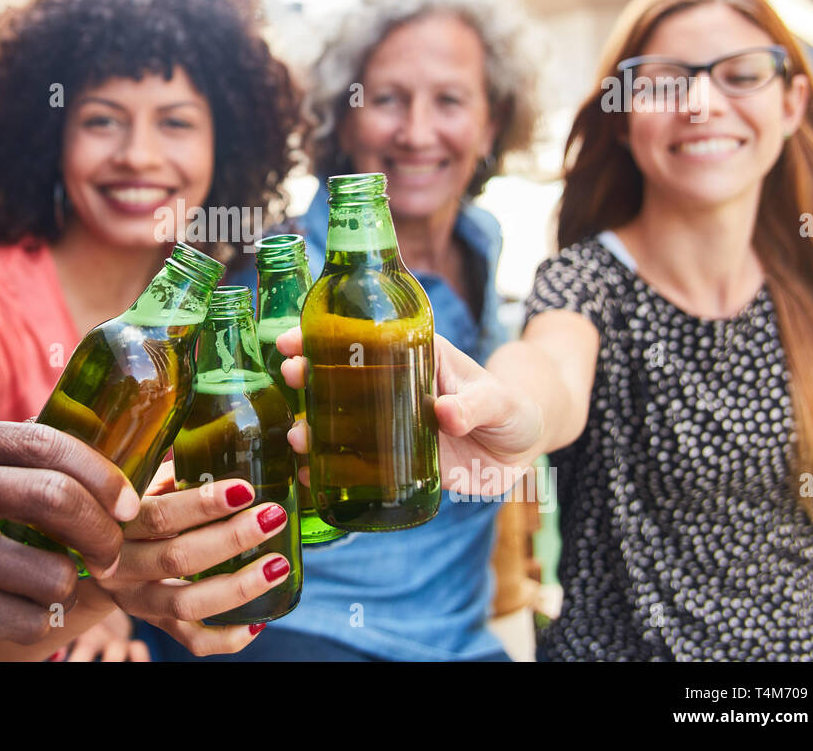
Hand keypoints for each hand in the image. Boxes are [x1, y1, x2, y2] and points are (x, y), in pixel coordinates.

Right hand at [0, 412, 141, 660]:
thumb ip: (12, 456)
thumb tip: (115, 462)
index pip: (48, 442)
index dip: (103, 474)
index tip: (127, 503)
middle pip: (59, 498)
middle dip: (103, 532)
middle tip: (110, 552)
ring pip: (51, 573)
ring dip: (65, 587)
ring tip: (44, 585)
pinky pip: (26, 618)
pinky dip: (36, 619)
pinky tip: (12, 610)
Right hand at [94, 460, 291, 655]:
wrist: (94, 560)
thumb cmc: (131, 511)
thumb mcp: (137, 487)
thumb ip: (169, 475)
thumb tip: (220, 445)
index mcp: (118, 525)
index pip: (161, 515)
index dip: (203, 504)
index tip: (245, 489)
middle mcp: (122, 567)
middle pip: (179, 559)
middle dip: (232, 539)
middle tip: (273, 517)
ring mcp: (139, 602)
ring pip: (188, 604)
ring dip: (239, 587)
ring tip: (279, 566)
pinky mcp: (157, 626)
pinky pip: (194, 642)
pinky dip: (229, 637)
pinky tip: (260, 621)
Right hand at [275, 326, 542, 494]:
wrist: (521, 452)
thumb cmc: (511, 409)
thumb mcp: (498, 401)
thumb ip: (475, 405)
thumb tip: (446, 414)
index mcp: (414, 357)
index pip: (362, 338)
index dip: (324, 334)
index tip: (294, 339)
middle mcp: (393, 389)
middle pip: (340, 378)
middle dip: (308, 376)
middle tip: (291, 378)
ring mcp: (391, 426)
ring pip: (341, 423)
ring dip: (313, 427)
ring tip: (298, 437)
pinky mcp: (395, 462)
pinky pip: (356, 466)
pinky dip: (330, 471)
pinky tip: (310, 478)